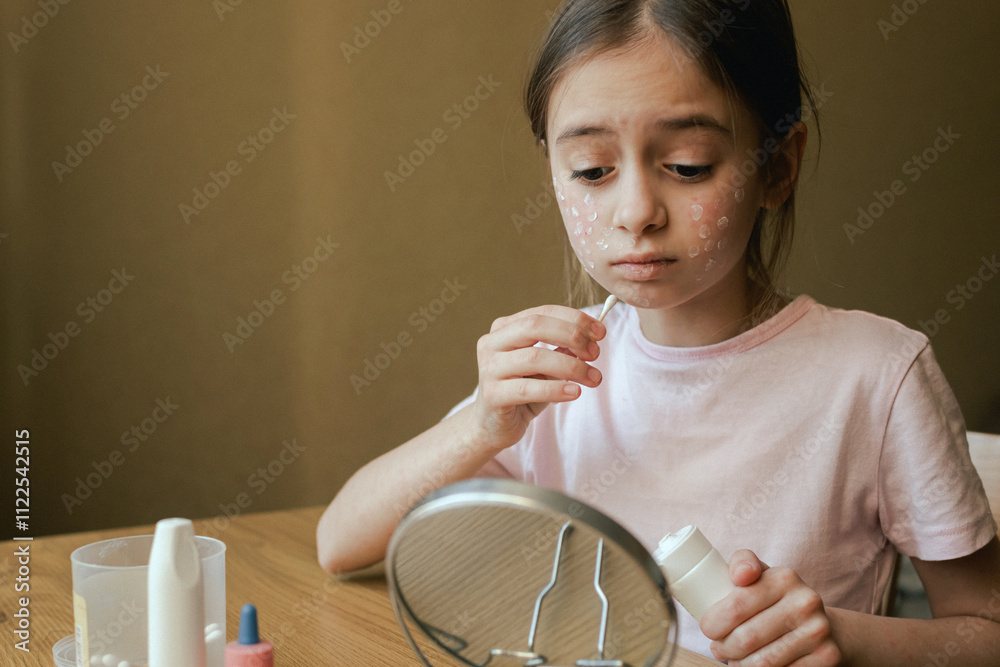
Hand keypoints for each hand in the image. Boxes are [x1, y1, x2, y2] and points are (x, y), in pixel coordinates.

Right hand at [472, 304, 604, 452]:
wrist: (495, 426)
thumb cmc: (523, 390)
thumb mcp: (546, 366)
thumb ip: (563, 349)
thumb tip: (592, 338)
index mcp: (504, 328)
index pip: (543, 312)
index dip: (574, 319)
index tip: (600, 332)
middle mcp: (492, 343)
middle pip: (535, 326)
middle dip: (571, 335)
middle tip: (595, 353)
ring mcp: (489, 369)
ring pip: (535, 357)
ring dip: (571, 366)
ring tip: (593, 378)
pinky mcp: (492, 395)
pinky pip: (528, 388)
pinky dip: (556, 389)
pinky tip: (575, 392)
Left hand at [700, 550, 841, 665]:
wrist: (822, 625)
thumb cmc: (778, 599)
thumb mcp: (761, 574)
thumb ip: (743, 563)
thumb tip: (740, 574)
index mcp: (784, 578)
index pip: (736, 606)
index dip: (713, 623)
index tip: (708, 629)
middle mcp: (805, 603)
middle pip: (745, 639)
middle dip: (723, 647)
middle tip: (718, 647)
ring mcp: (818, 632)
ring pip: (762, 663)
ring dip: (739, 664)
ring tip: (733, 658)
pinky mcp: (827, 658)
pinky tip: (755, 665)